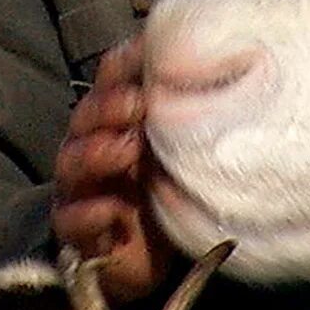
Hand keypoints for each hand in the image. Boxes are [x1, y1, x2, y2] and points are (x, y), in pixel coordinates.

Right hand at [51, 36, 178, 302]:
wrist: (141, 257)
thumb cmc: (162, 188)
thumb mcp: (179, 147)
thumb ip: (189, 112)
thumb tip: (236, 60)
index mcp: (116, 116)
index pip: (111, 77)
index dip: (126, 63)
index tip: (149, 52)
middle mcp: (90, 143)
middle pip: (88, 115)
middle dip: (110, 106)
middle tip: (139, 104)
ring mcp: (79, 186)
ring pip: (74, 161)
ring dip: (99, 153)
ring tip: (128, 150)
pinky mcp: (76, 229)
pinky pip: (73, 218)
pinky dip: (92, 213)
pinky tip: (113, 211)